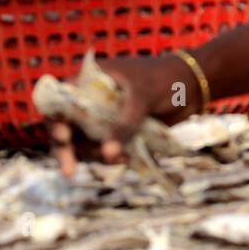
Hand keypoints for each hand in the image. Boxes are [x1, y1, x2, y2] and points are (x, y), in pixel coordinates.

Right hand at [48, 54, 196, 177]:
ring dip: (95, 155)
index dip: (55, 119)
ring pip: (84, 142)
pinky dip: (110, 157)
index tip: (64, 138)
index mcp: (91, 79)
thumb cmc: (166, 80)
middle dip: (68, 149)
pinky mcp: (118, 131)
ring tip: (119, 160)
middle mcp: (93, 99)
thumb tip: (108, 154)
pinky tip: (125, 160)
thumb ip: (125, 124)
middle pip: (66, 126)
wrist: (193, 86)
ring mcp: (105, 116)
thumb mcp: (143, 98)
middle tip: (69, 170)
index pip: (60, 99)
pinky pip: (104, 149)